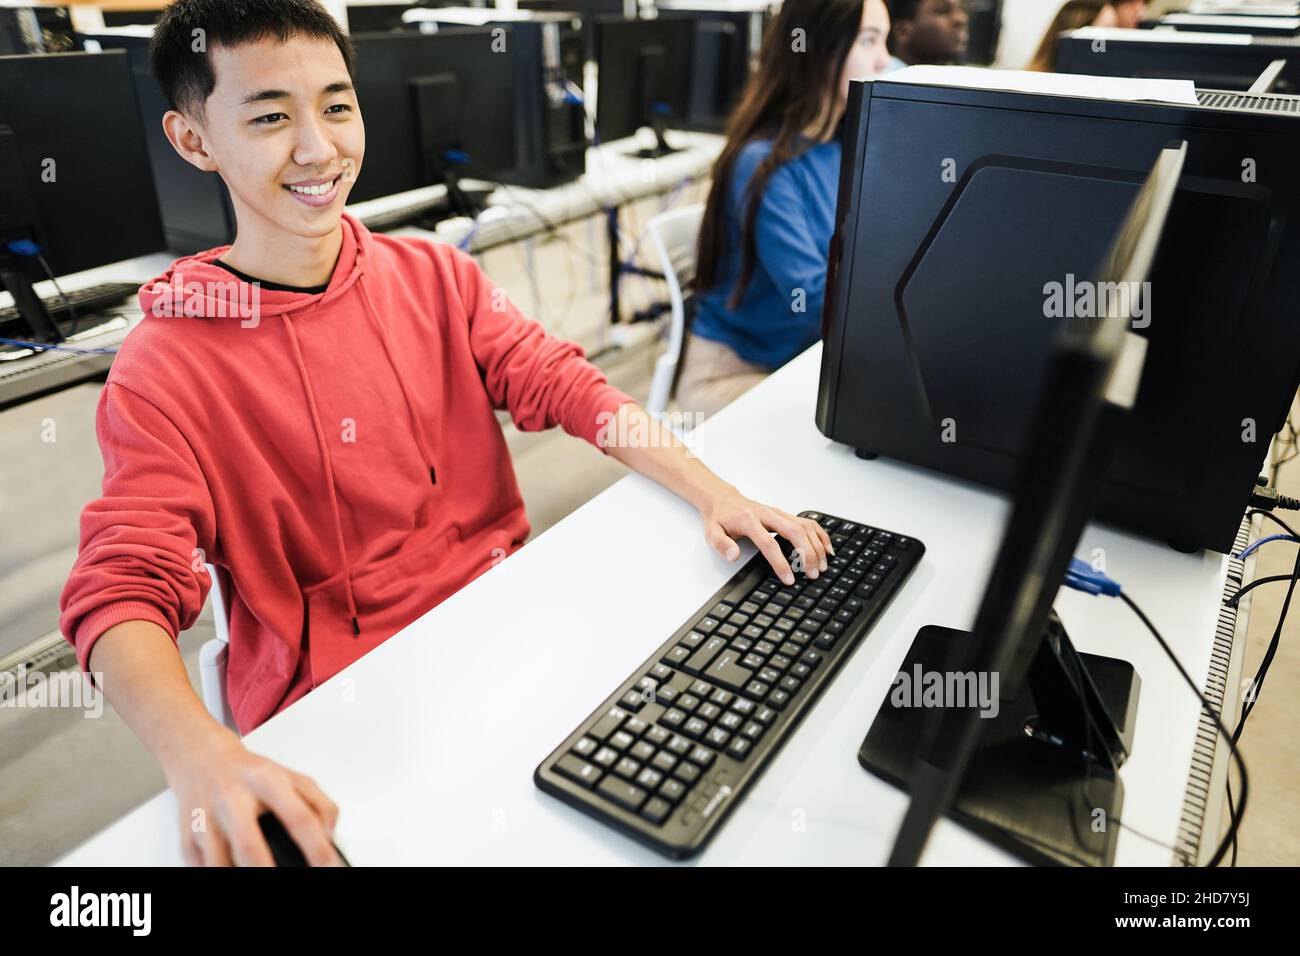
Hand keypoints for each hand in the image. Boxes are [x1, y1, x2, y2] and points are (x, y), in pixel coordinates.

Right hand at [164, 732, 341, 866]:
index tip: (329, 866)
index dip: (317, 848)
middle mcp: (232, 799)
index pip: (298, 818)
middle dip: (266, 871)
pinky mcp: (187, 839)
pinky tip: (235, 868)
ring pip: (219, 864)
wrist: (201, 756)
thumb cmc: (249, 773)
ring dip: (239, 874)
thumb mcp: (292, 778)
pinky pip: (204, 868)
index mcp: (265, 782)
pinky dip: (220, 872)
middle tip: (285, 882)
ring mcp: (205, 820)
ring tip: (261, 873)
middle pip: (249, 846)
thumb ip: (320, 805)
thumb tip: (329, 839)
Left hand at [697, 483, 833, 585]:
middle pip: (794, 532)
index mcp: (749, 520)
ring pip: (804, 527)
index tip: (789, 578)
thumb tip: (733, 556)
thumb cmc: (720, 518)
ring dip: (816, 546)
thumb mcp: (712, 533)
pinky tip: (827, 549)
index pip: (769, 543)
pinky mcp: (785, 514)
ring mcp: (779, 513)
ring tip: (822, 566)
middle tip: (813, 574)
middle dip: (807, 554)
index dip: (780, 562)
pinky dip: (820, 535)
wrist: (723, 499)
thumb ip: (722, 545)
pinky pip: (808, 523)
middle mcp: (768, 514)